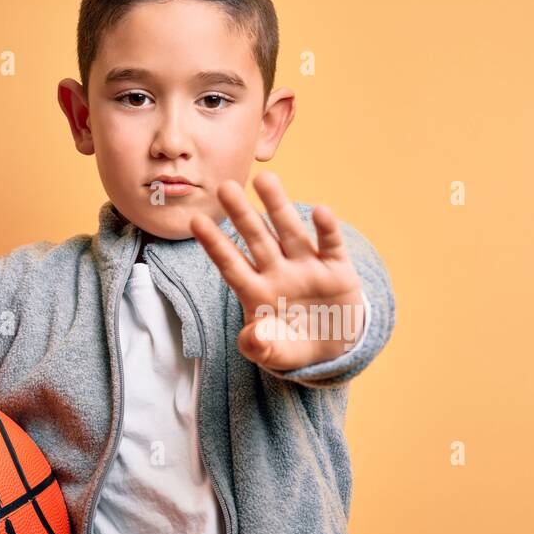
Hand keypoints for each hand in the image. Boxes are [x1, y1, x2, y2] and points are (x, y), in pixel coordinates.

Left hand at [189, 171, 365, 370]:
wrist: (334, 348)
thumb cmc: (293, 345)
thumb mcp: (276, 354)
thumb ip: (260, 347)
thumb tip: (252, 337)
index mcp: (257, 292)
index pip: (231, 265)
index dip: (214, 245)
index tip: (196, 222)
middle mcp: (279, 272)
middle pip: (257, 240)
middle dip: (241, 214)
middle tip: (225, 187)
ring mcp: (307, 268)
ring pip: (290, 232)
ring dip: (278, 206)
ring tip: (265, 180)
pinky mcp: (337, 269)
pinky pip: (330, 245)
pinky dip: (326, 229)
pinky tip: (320, 211)